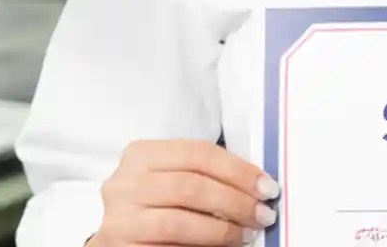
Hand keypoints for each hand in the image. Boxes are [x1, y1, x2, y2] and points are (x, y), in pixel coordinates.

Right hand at [89, 139, 279, 246]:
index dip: (239, 170)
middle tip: (263, 214)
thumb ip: (207, 174)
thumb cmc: (156, 200)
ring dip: (221, 230)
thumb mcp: (175, 175)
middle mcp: (124, 184)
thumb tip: (258, 186)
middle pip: (191, 186)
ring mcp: (119, 220)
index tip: (267, 186)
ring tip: (247, 234)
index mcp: (141, 155)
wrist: (119, 234)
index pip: (198, 153)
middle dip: (235, 201)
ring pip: (178, 222)